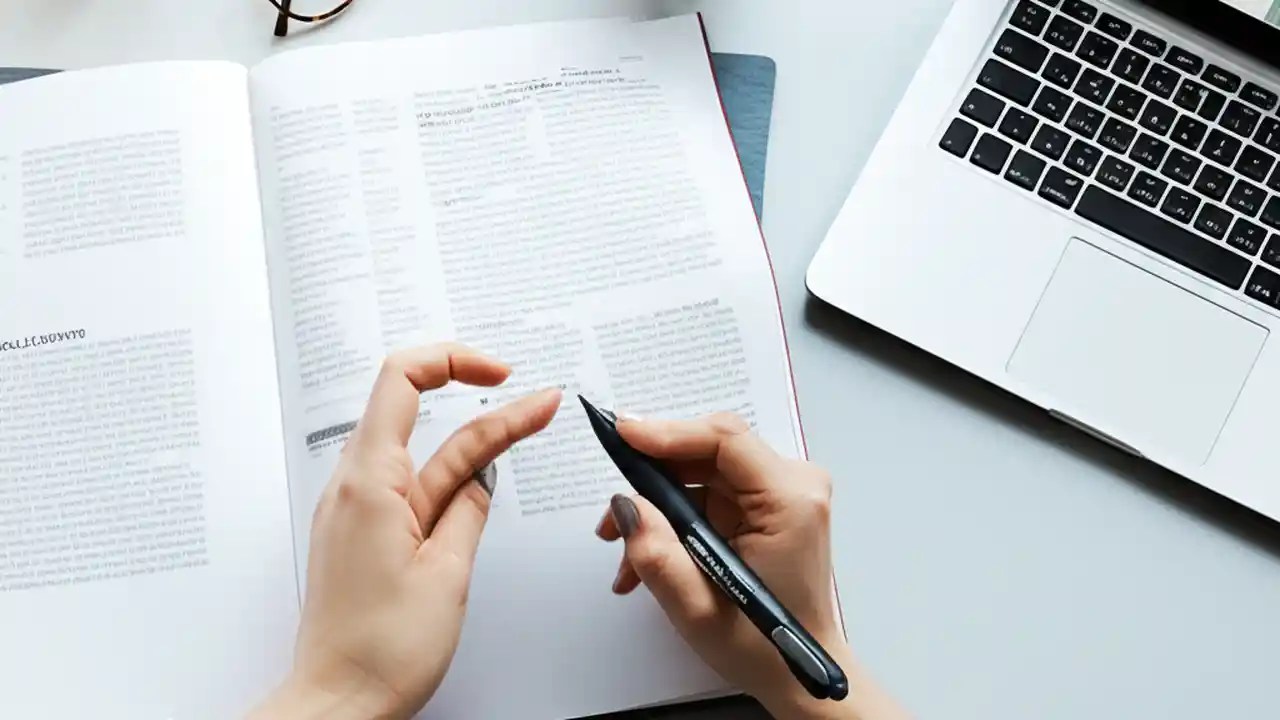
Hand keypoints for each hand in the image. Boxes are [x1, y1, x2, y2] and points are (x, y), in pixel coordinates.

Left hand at [249, 344, 560, 719]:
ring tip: (526, 426)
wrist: (337, 703)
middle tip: (536, 402)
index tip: (503, 375)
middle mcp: (354, 486)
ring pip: (420, 451)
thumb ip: (468, 508)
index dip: (454, 360)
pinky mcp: (364, 532)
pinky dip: (449, 472)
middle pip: (417, 411)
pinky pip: (410, 485)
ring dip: (472, 438)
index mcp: (369, 482)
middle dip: (479, 398)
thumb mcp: (447, 572)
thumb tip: (483, 472)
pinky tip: (481, 474)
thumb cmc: (379, 651)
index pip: (402, 379)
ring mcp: (356, 509)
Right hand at [596, 414, 908, 719]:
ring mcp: (780, 493)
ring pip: (702, 470)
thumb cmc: (763, 646)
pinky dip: (674, 516)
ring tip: (624, 551)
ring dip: (658, 503)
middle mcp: (794, 485)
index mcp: (791, 501)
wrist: (796, 672)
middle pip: (710, 450)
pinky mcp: (765, 505)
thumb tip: (624, 506)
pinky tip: (650, 554)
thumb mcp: (696, 608)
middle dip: (653, 477)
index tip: (621, 434)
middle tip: (612, 513)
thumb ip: (656, 554)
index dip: (668, 432)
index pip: (725, 440)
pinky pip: (708, 491)